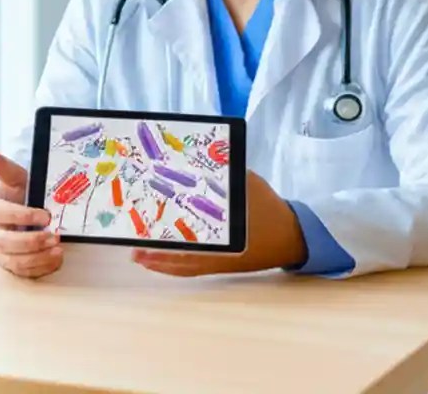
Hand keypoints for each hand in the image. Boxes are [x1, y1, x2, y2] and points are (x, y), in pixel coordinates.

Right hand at [0, 151, 63, 277]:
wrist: (12, 210)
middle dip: (31, 242)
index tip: (46, 215)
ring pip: (12, 261)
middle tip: (55, 236)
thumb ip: (3, 168)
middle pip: (4, 243)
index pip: (1, 214)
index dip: (22, 216)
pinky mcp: (7, 264)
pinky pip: (22, 272)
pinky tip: (55, 259)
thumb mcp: (13, 178)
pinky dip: (40, 268)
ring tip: (58, 250)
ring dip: (37, 258)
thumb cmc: (15, 194)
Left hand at [132, 170, 305, 276]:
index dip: (164, 251)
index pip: (188, 250)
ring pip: (185, 267)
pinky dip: (177, 264)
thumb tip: (203, 160)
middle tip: (133, 249)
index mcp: (225, 242)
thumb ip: (227, 175)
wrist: (294, 236)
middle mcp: (220, 257)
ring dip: (162, 263)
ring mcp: (221, 262)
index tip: (143, 245)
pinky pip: (195, 267)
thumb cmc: (271, 210)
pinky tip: (165, 256)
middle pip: (180, 261)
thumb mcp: (250, 185)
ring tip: (139, 256)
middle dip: (156, 257)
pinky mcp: (225, 263)